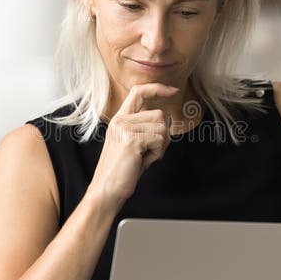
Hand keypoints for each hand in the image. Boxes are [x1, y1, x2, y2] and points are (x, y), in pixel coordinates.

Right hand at [87, 83, 177, 209]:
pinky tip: (143, 161)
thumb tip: (168, 118)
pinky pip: (160, 140)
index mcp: (120, 119)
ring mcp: (125, 128)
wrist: (106, 191)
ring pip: (163, 127)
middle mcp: (120, 120)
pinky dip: (157, 153)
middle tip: (149, 152)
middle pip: (160, 114)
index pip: (139, 91)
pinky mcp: (131, 139)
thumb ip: (147, 128)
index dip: (158, 88)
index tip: (173, 90)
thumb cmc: (123, 172)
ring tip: (144, 157)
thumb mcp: (135, 144)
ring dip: (160, 146)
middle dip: (163, 135)